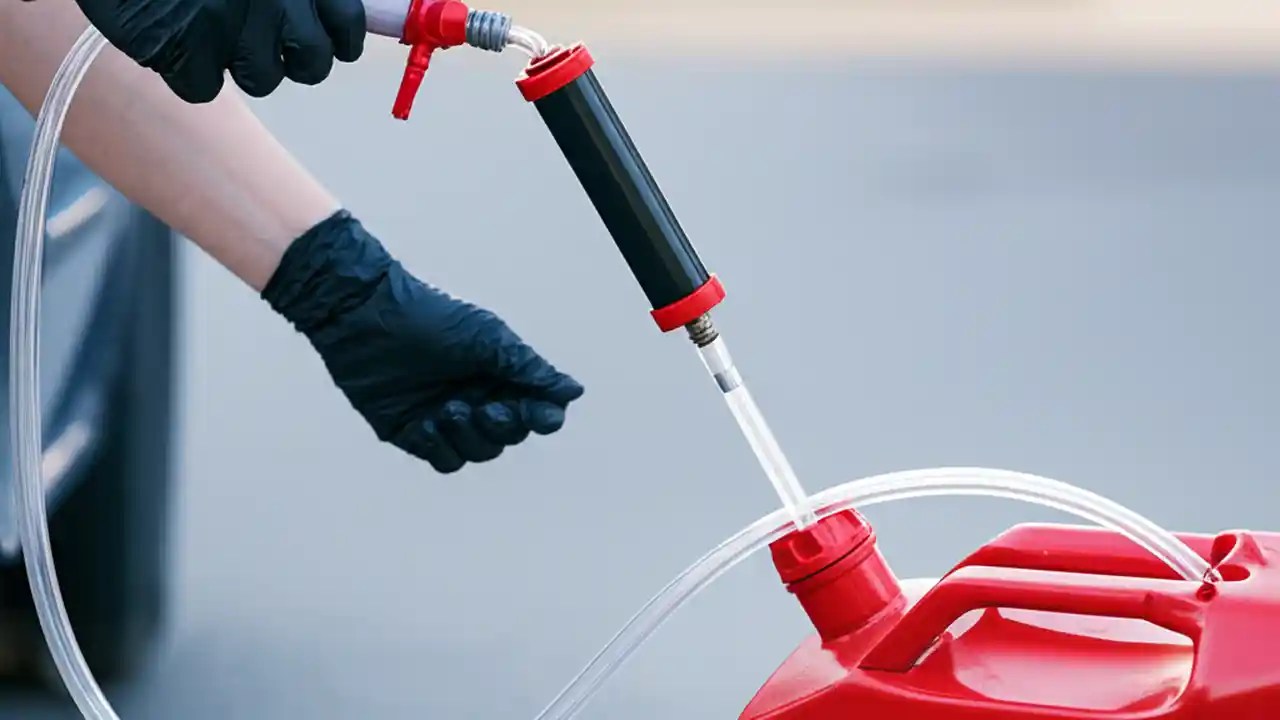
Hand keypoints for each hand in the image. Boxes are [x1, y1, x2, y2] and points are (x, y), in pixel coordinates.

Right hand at [74, 0, 364, 101]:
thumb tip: (318, 24)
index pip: (347, 29)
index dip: (335, 42)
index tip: (322, 42)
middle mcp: (279, 1)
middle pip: (312, 66)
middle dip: (290, 62)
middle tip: (256, 39)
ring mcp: (236, 27)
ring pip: (262, 81)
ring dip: (236, 62)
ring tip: (203, 21)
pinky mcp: (189, 49)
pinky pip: (203, 87)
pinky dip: (185, 69)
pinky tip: (169, 32)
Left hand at [262, 211, 583, 472]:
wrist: (365, 319)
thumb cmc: (429, 319)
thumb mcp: (488, 339)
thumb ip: (530, 369)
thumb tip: (573, 391)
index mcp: (500, 375)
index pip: (536, 411)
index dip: (542, 418)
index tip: (540, 415)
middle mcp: (477, 399)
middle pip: (509, 436)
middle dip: (502, 426)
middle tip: (484, 406)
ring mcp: (446, 419)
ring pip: (479, 453)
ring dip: (469, 436)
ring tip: (448, 409)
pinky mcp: (413, 433)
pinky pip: (443, 460)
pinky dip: (441, 447)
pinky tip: (427, 422)